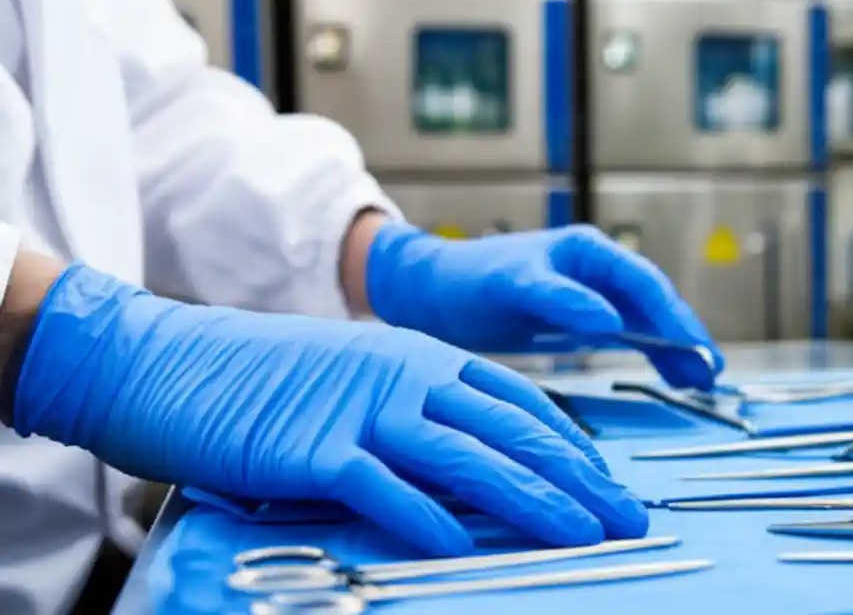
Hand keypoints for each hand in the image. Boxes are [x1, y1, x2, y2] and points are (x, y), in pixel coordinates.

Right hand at [13, 264, 647, 554]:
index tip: (610, 484)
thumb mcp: (361, 377)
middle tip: (628, 518)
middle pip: (512, 432)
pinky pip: (384, 489)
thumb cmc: (268, 377)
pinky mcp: (314, 450)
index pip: (520, 403)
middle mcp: (406, 377)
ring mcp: (362, 411)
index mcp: (423, 357)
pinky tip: (464, 548)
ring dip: (533, 501)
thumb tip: (478, 465)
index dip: (572, 448)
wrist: (172, 361)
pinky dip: (427, 520)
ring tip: (583, 536)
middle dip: (578, 480)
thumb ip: (420, 411)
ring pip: (468, 459)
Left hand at [365, 222, 723, 389]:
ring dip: (675, 349)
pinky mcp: (585, 319)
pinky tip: (672, 378)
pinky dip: (653, 355)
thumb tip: (609, 322)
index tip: (695, 349)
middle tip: (711, 373)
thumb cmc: (470, 280)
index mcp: (588, 251)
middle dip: (685, 336)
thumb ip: (560, 300)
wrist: (434, 294)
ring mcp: (595, 294)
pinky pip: (631, 335)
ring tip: (702, 383)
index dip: (674, 316)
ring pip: (649, 321)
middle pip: (656, 302)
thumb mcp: (512, 286)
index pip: (644, 283)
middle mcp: (599, 270)